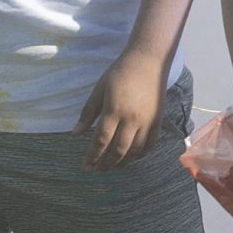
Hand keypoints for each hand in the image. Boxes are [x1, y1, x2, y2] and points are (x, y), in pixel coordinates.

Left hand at [76, 49, 165, 169]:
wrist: (149, 62)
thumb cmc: (120, 73)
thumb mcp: (99, 90)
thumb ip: (88, 113)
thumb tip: (75, 135)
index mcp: (114, 110)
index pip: (101, 140)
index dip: (92, 156)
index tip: (86, 166)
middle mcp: (131, 119)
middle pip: (118, 150)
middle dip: (105, 163)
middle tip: (96, 171)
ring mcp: (147, 122)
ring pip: (134, 151)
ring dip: (122, 163)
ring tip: (112, 168)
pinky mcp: (158, 121)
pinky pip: (149, 144)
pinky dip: (140, 155)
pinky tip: (131, 158)